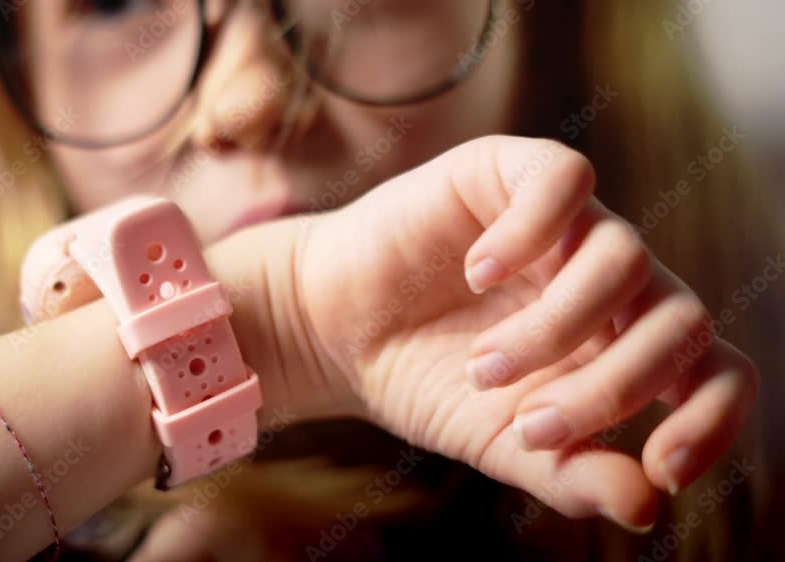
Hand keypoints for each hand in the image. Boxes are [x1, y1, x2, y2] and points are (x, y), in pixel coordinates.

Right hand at [284, 135, 757, 530]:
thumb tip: (646, 506)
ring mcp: (565, 224)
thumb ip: (570, 470)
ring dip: (554, 328)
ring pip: (624, 257)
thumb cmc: (420, 379)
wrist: (333, 328)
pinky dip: (529, 231)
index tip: (663, 467)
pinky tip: (477, 270)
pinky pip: (565, 179)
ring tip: (482, 365)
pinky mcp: (510, 172)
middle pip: (678, 317)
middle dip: (613, 387)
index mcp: (618, 345)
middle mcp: (608, 282)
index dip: (713, 419)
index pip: (714, 369)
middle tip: (528, 425)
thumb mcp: (496, 440)